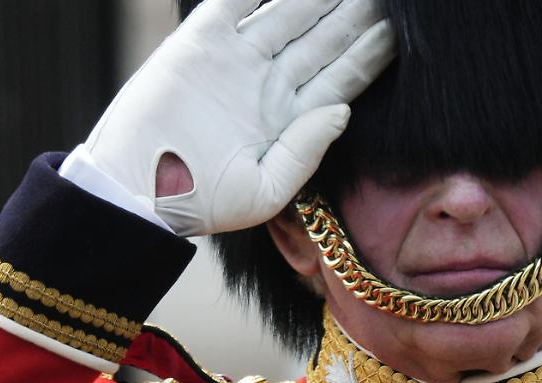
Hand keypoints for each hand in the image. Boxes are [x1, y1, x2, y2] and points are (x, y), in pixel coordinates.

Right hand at [82, 0, 393, 235]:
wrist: (136, 189)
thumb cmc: (200, 203)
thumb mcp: (264, 192)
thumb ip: (305, 152)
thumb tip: (344, 110)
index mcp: (291, 119)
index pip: (345, 76)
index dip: (374, 51)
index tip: (405, 29)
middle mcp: (270, 84)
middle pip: (326, 37)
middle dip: (358, 12)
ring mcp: (238, 58)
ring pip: (291, 10)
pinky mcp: (201, 40)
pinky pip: (236, 0)